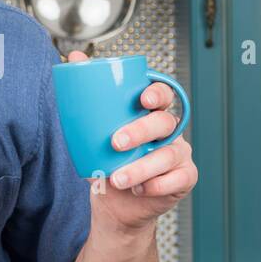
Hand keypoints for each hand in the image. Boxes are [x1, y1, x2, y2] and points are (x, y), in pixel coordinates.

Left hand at [65, 50, 197, 231]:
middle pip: (164, 121)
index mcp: (148, 113)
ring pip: (169, 154)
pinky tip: (140, 189)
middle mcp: (167, 131)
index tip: (142, 99)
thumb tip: (76, 57)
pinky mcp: (184, 177)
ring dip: (143, 167)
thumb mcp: (92, 130)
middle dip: (141, 130)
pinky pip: (179, 178)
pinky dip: (158, 184)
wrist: (113, 204)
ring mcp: (178, 154)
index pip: (161, 93)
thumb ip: (87, 95)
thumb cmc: (106, 161)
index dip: (156, 92)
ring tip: (118, 178)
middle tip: (116, 143)